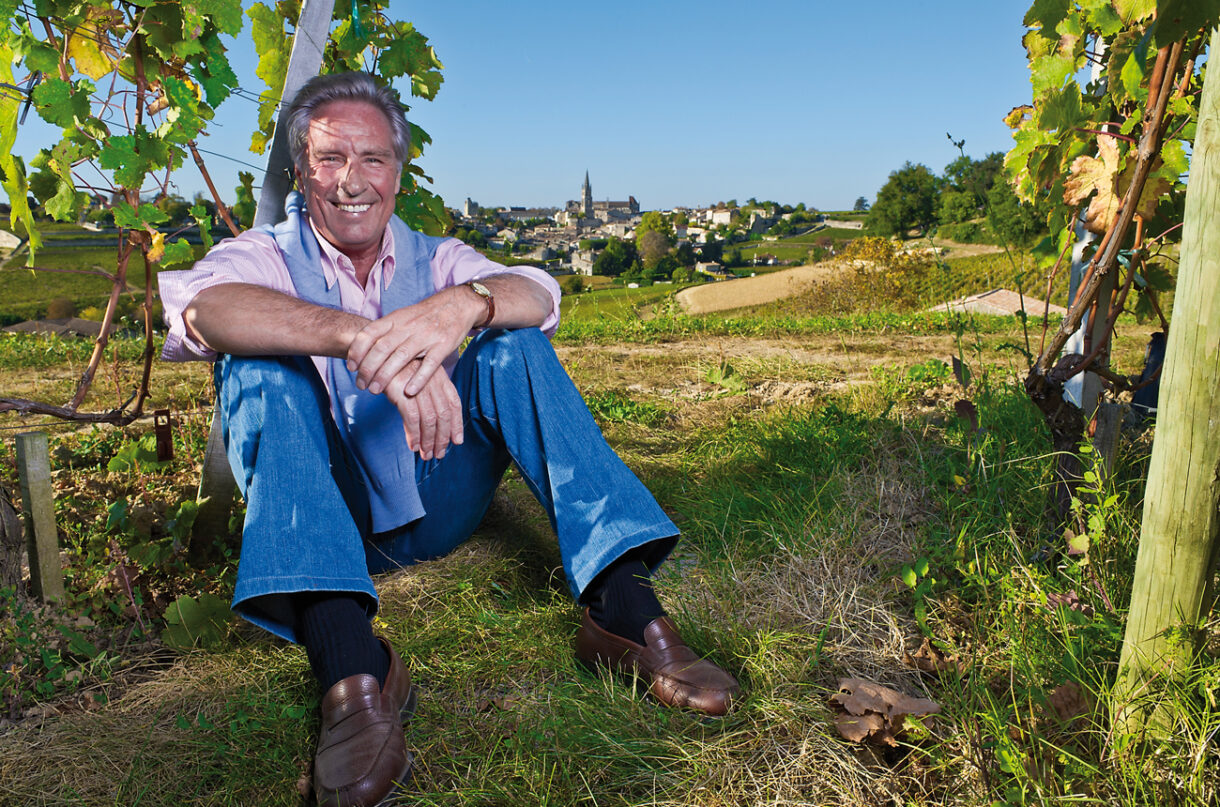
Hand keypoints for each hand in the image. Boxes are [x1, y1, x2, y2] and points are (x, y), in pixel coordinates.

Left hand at [346, 287, 482, 396]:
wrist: (456, 305)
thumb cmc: (424, 316)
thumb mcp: (401, 317)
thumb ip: (383, 331)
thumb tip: (360, 349)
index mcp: (396, 319)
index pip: (370, 333)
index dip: (357, 350)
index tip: (351, 367)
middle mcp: (408, 327)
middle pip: (382, 348)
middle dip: (368, 368)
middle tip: (361, 385)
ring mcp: (426, 336)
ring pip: (401, 357)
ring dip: (386, 375)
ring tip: (375, 390)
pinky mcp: (443, 345)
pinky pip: (430, 364)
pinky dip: (419, 378)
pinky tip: (408, 391)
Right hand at [383, 359, 464, 459]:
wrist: (374, 351)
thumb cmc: (394, 368)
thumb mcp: (415, 379)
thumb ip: (424, 399)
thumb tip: (427, 428)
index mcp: (439, 376)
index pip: (454, 403)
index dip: (457, 424)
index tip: (457, 441)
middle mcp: (432, 381)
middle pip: (444, 414)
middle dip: (443, 438)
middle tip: (439, 454)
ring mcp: (419, 386)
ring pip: (431, 419)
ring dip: (429, 440)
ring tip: (426, 454)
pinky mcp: (403, 391)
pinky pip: (413, 418)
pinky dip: (414, 435)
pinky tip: (413, 445)